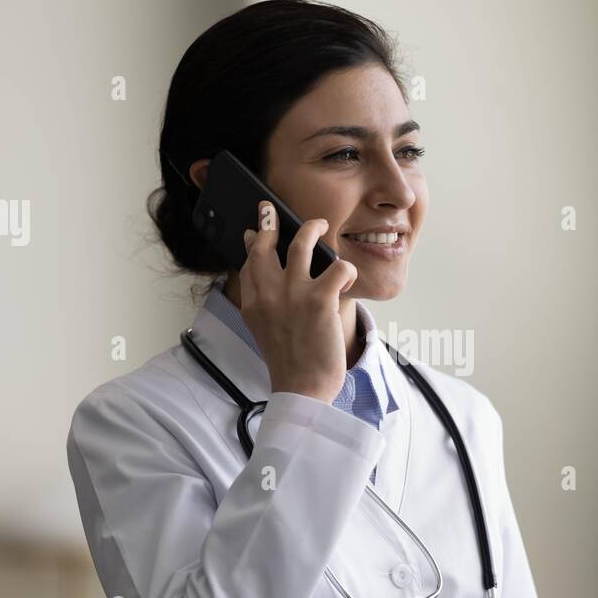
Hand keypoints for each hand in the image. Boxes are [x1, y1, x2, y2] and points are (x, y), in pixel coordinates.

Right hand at [237, 200, 357, 403]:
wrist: (301, 389)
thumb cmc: (289, 362)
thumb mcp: (264, 330)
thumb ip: (263, 302)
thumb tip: (267, 279)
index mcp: (253, 303)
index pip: (249, 262)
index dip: (254, 241)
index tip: (255, 230)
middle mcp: (269, 294)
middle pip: (266, 245)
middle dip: (270, 222)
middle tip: (272, 209)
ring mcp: (294, 295)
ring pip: (301, 243)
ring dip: (312, 228)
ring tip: (321, 225)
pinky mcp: (320, 301)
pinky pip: (337, 267)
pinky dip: (346, 268)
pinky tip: (348, 276)